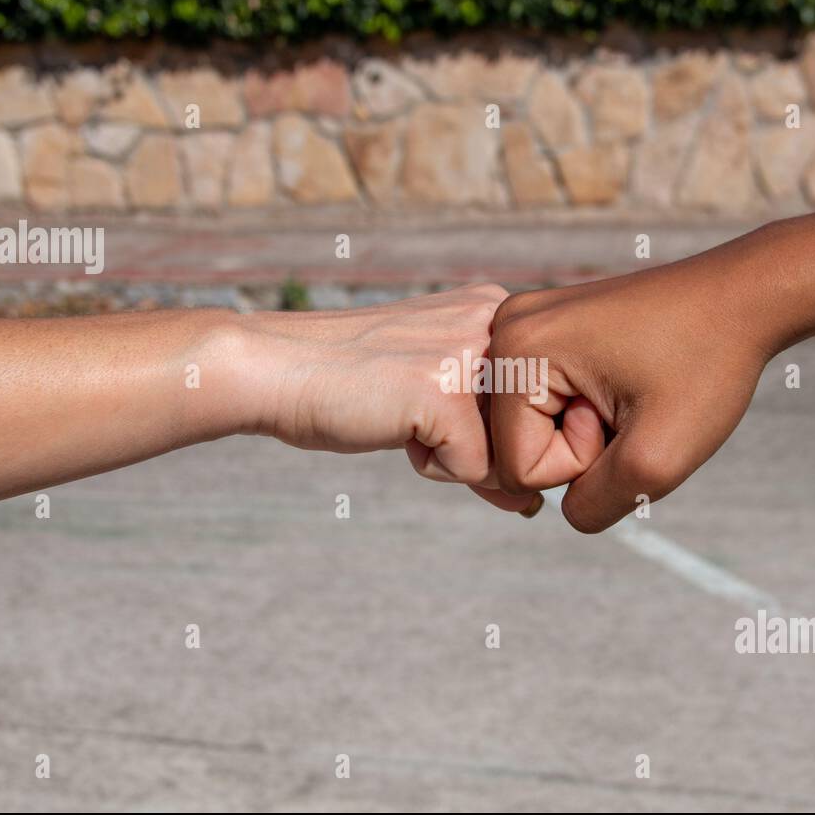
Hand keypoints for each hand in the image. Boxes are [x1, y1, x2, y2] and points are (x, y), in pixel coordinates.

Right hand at [234, 284, 538, 511]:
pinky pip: (476, 471)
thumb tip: (535, 505)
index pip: (541, 403)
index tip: (433, 402)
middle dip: (479, 446)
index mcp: (497, 309)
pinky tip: (392, 424)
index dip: (490, 427)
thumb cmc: (352, 388)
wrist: (273, 367)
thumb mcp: (438, 391)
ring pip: (511, 455)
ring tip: (403, 413)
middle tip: (414, 410)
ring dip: (455, 455)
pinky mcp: (448, 394)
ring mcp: (473, 355)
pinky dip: (431, 467)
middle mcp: (496, 321)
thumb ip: (494, 433)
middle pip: (532, 431)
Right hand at [487, 239, 779, 531]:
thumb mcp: (656, 462)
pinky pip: (541, 407)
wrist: (740, 298)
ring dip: (581, 432)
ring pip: (528, 432)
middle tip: (627, 403)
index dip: (583, 461)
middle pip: (513, 450)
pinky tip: (618, 383)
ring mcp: (520, 326)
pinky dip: (581, 411)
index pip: (518, 468)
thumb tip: (562, 508)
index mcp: (518, 350)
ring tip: (624, 392)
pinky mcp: (541, 330)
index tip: (624, 413)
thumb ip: (592, 507)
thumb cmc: (707, 366)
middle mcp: (504, 329)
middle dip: (578, 448)